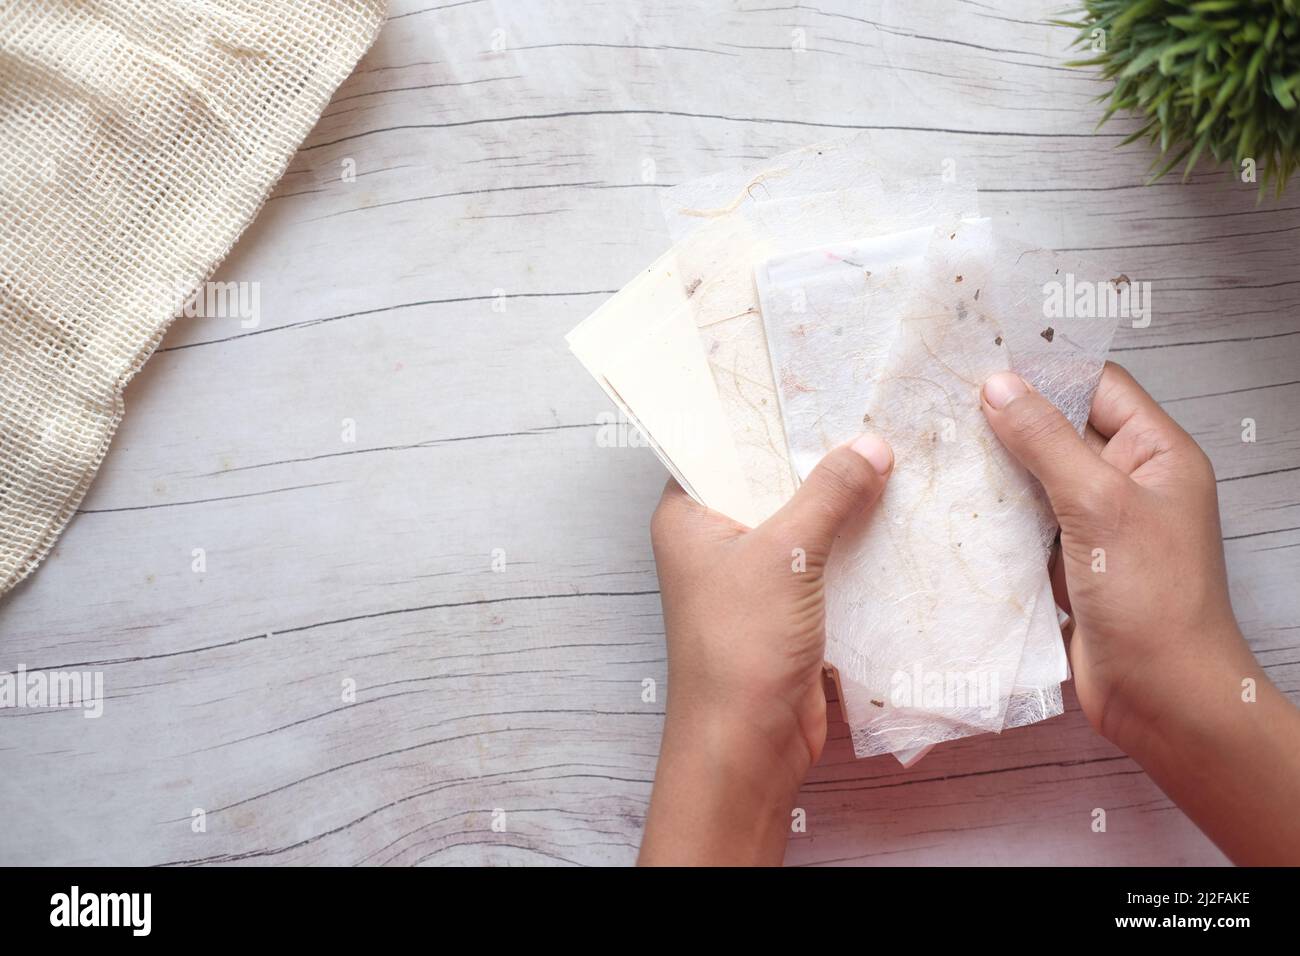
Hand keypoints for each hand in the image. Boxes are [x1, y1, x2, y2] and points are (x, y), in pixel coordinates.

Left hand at [638, 434, 892, 864]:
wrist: (746, 746)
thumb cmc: (741, 645)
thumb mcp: (784, 555)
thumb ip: (828, 494)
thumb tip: (872, 445)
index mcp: (688, 515)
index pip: (721, 443)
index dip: (764, 412)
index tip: (815, 375)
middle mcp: (716, 539)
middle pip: (770, 479)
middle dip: (819, 454)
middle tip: (872, 407)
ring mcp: (754, 574)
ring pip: (803, 521)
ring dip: (845, 500)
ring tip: (899, 450)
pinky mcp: (788, 607)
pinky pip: (825, 561)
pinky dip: (857, 543)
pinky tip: (902, 514)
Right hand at [981, 361, 1299, 863]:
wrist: (1163, 698)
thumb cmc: (1152, 600)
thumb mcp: (1098, 504)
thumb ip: (1046, 441)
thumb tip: (999, 385)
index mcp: (1156, 454)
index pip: (1096, 385)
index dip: (1043, 370)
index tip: (980, 362)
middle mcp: (1128, 482)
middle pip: (1061, 429)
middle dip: (1007, 419)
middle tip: (942, 404)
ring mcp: (1097, 525)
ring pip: (1037, 478)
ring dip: (994, 469)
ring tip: (936, 449)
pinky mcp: (1069, 564)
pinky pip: (1026, 524)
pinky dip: (993, 515)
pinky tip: (952, 507)